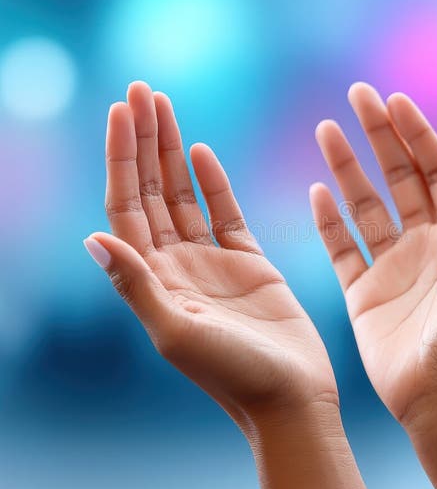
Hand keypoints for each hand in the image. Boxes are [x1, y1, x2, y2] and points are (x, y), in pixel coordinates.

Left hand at [84, 81, 336, 430]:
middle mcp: (175, 265)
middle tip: (140, 89)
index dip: (120, 157)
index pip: (126, 205)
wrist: (292, 398)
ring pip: (182, 193)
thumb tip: (92, 238)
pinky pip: (224, 211)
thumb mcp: (178, 332)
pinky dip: (212, 180)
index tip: (120, 110)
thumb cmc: (235, 376)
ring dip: (171, 149)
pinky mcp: (249, 261)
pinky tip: (200, 150)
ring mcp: (210, 261)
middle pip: (149, 189)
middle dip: (143, 139)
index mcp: (152, 279)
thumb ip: (135, 287)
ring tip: (162, 103)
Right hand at [310, 82, 436, 426]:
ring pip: (364, 205)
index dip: (418, 134)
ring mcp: (391, 267)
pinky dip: (328, 219)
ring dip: (346, 166)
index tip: (395, 100)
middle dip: (378, 135)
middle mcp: (425, 245)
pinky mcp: (362, 293)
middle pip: (398, 177)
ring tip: (326, 128)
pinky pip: (340, 247)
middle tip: (356, 94)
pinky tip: (317, 188)